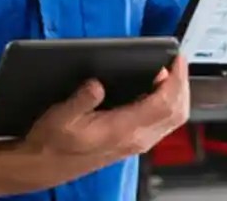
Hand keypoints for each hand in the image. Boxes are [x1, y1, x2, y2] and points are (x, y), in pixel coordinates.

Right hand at [20, 55, 190, 178]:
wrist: (44, 166)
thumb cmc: (52, 144)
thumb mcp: (60, 116)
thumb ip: (81, 99)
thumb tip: (97, 84)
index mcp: (122, 130)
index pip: (165, 104)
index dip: (176, 80)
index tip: (178, 60)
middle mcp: (135, 138)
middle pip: (177, 112)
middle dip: (182, 85)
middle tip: (177, 63)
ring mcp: (136, 142)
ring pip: (173, 119)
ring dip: (176, 95)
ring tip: (168, 73)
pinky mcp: (132, 142)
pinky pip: (162, 123)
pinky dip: (167, 104)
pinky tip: (155, 90)